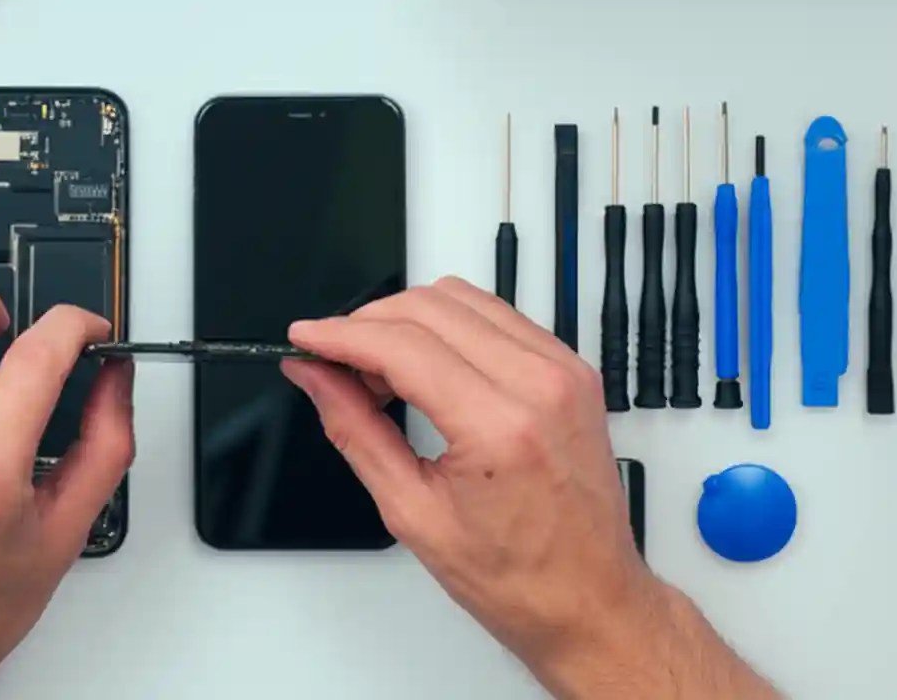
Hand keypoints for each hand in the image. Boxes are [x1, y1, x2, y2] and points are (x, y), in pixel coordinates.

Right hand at [283, 277, 775, 698]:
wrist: (590, 599)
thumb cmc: (518, 576)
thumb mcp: (412, 512)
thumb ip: (356, 430)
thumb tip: (316, 377)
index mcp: (499, 426)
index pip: (401, 344)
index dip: (340, 334)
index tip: (306, 338)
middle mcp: (539, 386)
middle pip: (429, 306)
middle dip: (368, 323)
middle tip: (337, 364)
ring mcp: (563, 371)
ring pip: (462, 297)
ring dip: (408, 320)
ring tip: (381, 371)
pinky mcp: (573, 370)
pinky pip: (498, 316)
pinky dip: (450, 328)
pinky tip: (427, 367)